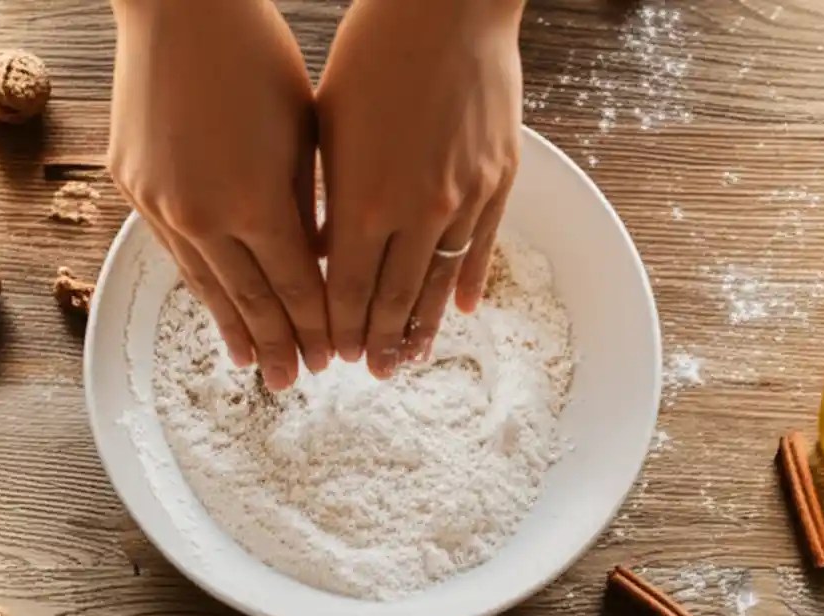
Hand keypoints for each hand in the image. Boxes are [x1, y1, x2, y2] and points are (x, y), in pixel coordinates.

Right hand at [108, 0, 329, 389]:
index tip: (333, 357)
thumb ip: (307, 207)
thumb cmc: (255, 56)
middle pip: (250, 299)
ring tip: (253, 363)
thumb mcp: (301, 132)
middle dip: (278, 344)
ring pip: (206, 284)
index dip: (315, 326)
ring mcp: (161, 204)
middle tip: (294, 382)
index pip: (295, 285)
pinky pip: (173, 251)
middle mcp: (203, 215)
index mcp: (256, 201)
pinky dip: (199, 285)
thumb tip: (315, 260)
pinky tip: (212, 306)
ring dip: (234, 328)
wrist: (176, 7)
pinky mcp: (133, 188)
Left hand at [316, 0, 523, 378]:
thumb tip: (325, 253)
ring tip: (411, 358)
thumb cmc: (373, 55)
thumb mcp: (328, 128)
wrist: (447, 6)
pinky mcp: (499, 180)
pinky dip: (465, 282)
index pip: (347, 287)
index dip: (339, 326)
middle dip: (377, 340)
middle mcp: (415, 210)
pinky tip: (457, 311)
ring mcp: (463, 198)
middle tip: (372, 372)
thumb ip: (326, 199)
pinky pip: (481, 247)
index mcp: (362, 199)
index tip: (334, 353)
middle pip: (393, 297)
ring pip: (439, 282)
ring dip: (422, 326)